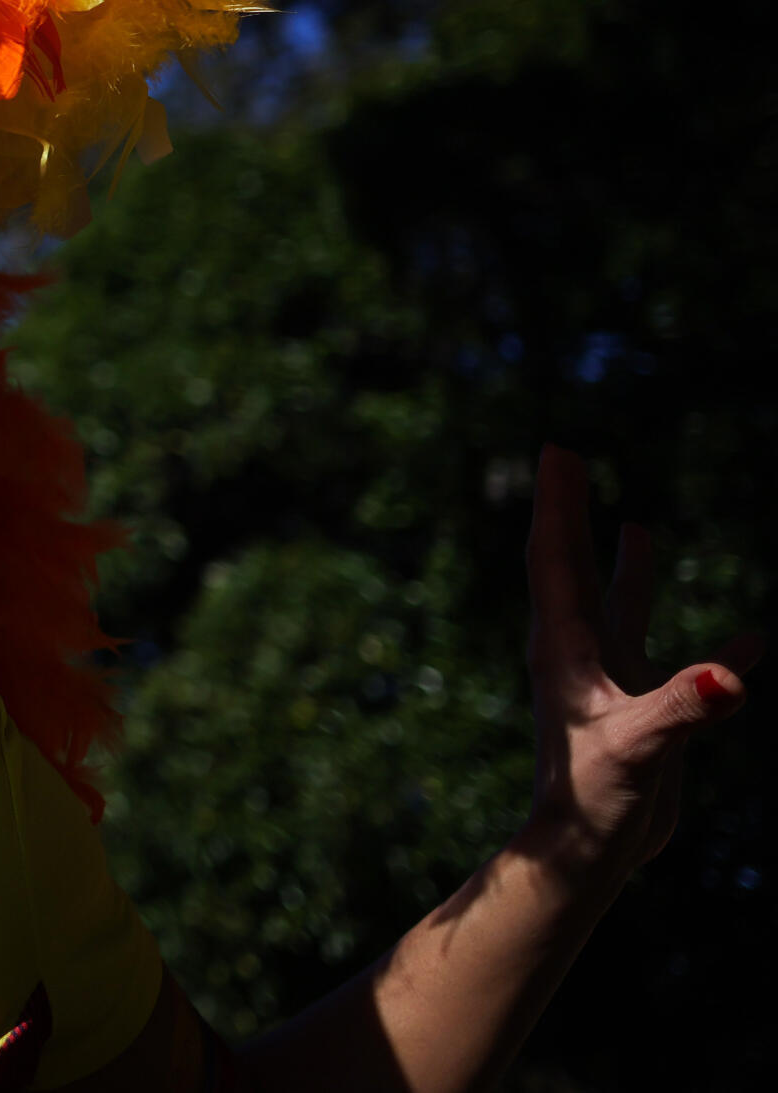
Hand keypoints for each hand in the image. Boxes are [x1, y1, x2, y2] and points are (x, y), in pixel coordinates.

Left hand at [520, 444, 759, 885]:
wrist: (589, 855)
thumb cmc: (595, 800)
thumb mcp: (642, 749)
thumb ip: (685, 709)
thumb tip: (731, 675)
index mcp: (565, 646)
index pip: (557, 557)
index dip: (558, 504)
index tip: (556, 451)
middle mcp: (580, 653)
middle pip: (575, 566)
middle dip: (572, 514)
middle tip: (567, 460)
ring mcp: (608, 681)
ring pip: (618, 608)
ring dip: (626, 568)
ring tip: (635, 525)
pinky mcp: (639, 713)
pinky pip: (676, 668)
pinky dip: (712, 653)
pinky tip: (751, 643)